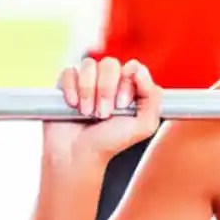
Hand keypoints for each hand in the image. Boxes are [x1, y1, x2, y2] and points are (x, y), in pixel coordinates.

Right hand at [44, 58, 161, 164]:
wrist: (78, 155)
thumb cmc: (111, 141)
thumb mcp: (144, 125)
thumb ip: (153, 97)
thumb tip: (139, 69)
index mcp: (130, 87)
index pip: (133, 67)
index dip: (127, 83)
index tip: (122, 105)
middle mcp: (110, 80)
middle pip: (110, 64)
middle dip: (106, 90)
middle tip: (103, 113)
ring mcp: (88, 80)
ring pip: (89, 65)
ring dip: (88, 91)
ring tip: (88, 112)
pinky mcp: (67, 83)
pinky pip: (69, 71)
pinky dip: (71, 88)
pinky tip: (73, 105)